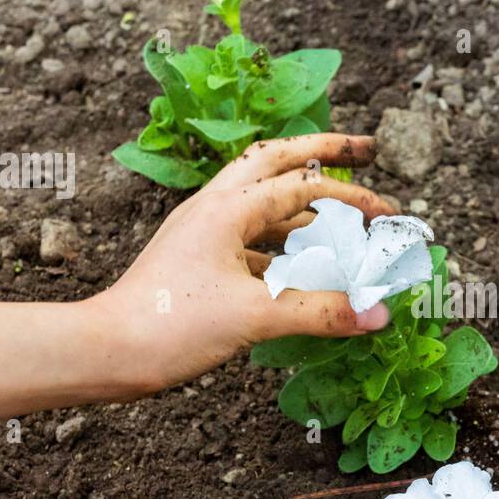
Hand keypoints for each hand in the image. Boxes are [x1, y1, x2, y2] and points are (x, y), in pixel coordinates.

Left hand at [93, 132, 397, 393]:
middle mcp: (214, 208)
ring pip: (262, 200)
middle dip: (323, 151)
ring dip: (302, 203)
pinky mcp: (198, 259)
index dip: (352, 196)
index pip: (303, 185)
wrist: (109, 351)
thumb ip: (322, 312)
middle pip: (275, 159)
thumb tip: (379, 315)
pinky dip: (282, 244)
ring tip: (340, 218)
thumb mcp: (255, 316)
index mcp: (228, 208)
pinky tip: (301, 266)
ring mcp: (203, 232)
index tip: (389, 213)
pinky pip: (250, 238)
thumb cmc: (171, 326)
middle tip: (365, 148)